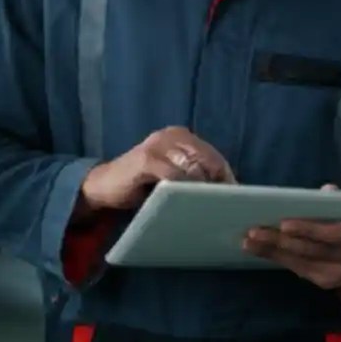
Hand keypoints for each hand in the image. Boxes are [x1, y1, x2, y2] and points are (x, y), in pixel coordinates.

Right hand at [78, 127, 236, 215]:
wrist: (103, 185)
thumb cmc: (142, 183)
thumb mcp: (171, 176)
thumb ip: (193, 176)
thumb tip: (226, 191)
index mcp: (181, 136)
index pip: (213, 155)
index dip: (226, 176)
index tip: (236, 198)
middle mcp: (171, 135)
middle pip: (207, 158)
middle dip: (218, 183)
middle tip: (226, 206)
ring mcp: (158, 144)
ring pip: (192, 166)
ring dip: (203, 188)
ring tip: (210, 206)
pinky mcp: (146, 159)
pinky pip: (173, 175)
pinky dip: (183, 188)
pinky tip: (188, 202)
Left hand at [242, 180, 340, 289]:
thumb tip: (327, 191)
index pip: (336, 233)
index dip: (310, 229)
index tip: (284, 224)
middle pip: (313, 250)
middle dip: (281, 242)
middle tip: (255, 231)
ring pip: (303, 263)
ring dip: (274, 252)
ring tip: (249, 242)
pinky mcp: (329, 282)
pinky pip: (301, 271)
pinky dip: (280, 260)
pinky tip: (260, 252)